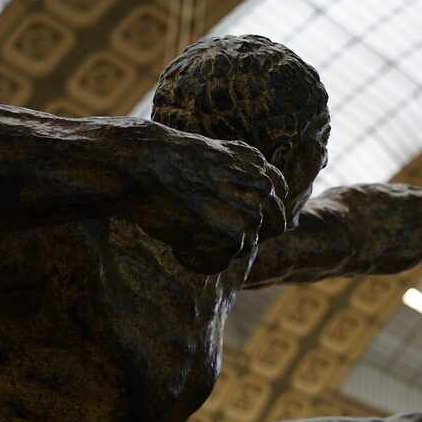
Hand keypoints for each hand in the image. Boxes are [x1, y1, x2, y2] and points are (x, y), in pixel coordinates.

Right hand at [129, 133, 287, 274]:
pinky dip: (195, 260)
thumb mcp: (217, 157)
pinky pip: (217, 264)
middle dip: (239, 236)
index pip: (277, 207)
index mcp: (259, 170)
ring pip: (240, 249)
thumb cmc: (169, 160)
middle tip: (206, 229)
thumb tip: (267, 189)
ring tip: (184, 227)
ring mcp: (250, 216)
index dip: (253, 218)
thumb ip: (243, 175)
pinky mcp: (232, 239)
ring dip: (212, 247)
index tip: (229, 219)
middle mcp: (262, 192)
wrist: (144, 165)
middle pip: (264, 232)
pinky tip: (178, 243)